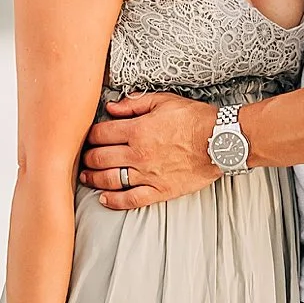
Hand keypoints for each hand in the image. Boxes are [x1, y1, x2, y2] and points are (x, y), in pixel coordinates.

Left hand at [80, 92, 217, 206]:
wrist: (220, 141)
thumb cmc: (195, 119)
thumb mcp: (164, 101)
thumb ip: (134, 103)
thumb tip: (111, 108)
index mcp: (137, 130)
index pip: (100, 134)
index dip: (90, 135)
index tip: (88, 136)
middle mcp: (138, 154)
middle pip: (99, 157)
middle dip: (87, 156)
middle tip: (82, 156)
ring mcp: (148, 175)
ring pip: (110, 179)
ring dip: (93, 178)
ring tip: (86, 177)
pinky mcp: (160, 190)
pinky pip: (131, 199)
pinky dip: (114, 201)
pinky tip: (104, 199)